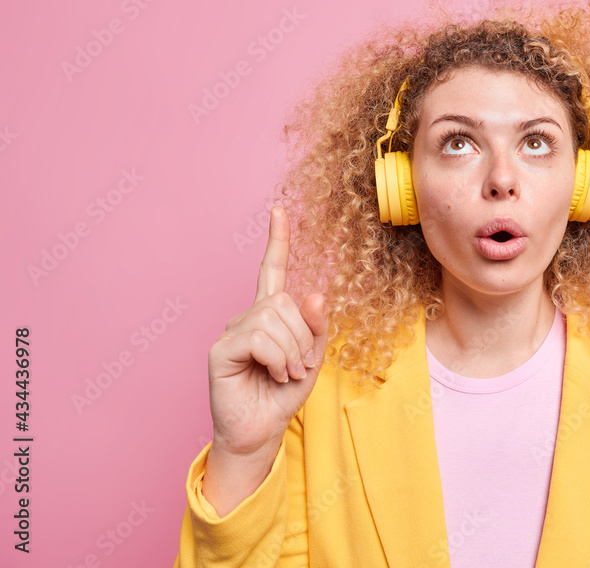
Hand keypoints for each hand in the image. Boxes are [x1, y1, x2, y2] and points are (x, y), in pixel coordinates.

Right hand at [207, 205, 328, 457]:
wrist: (261, 432)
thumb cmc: (283, 395)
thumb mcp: (312, 359)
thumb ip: (316, 328)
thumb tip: (315, 295)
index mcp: (270, 314)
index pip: (272, 270)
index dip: (277, 240)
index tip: (278, 210)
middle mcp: (248, 317)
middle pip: (284, 301)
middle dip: (302, 336)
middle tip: (299, 366)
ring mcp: (232, 331)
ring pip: (274, 318)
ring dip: (292, 351)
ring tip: (287, 373)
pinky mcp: (221, 350)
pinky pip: (260, 337)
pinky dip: (278, 357)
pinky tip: (275, 374)